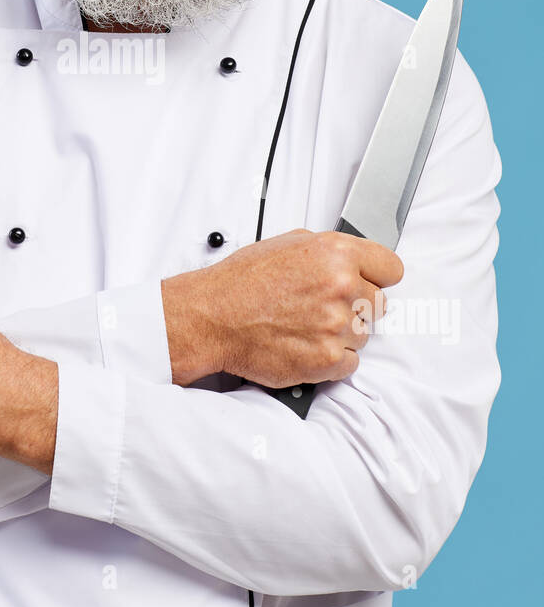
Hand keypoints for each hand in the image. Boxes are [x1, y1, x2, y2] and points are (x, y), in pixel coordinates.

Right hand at [161, 229, 403, 387]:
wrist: (213, 317)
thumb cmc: (242, 282)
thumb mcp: (287, 243)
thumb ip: (328, 250)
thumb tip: (353, 259)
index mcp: (335, 254)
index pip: (392, 269)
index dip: (377, 277)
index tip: (369, 283)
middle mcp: (341, 288)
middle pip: (379, 304)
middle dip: (356, 306)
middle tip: (323, 307)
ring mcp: (336, 326)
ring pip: (363, 335)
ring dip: (341, 334)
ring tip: (306, 326)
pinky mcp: (327, 360)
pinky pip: (350, 363)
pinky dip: (331, 359)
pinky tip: (305, 345)